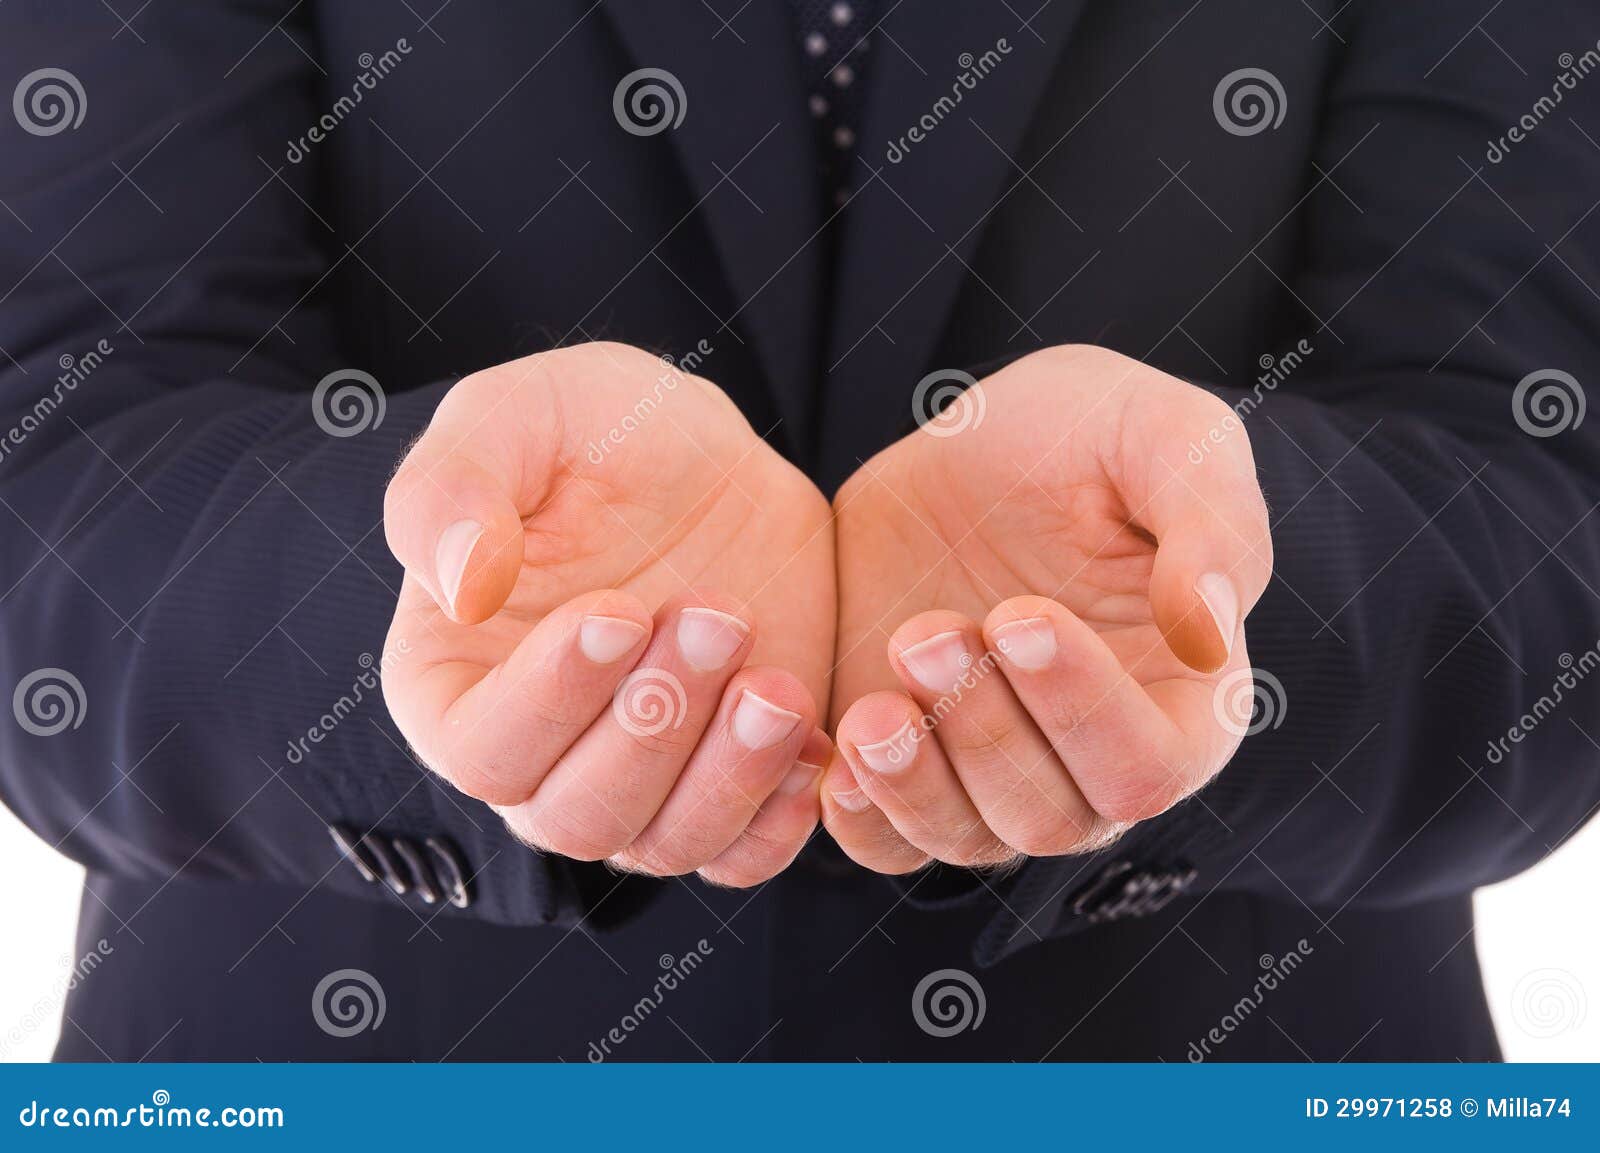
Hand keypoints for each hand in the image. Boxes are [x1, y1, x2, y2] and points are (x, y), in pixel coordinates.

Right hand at [381, 342, 835, 887]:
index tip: (620, 609)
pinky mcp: (721, 785)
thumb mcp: (517, 415)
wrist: (708, 462)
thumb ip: (454, 487)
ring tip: (774, 683)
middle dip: (655, 726)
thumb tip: (458, 589)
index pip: (482, 749)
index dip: (549, 697)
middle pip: (577, 816)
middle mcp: (535, 760)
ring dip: (725, 775)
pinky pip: (739, 856)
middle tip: (718, 617)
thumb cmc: (594, 433)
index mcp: (453, 685)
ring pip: (663, 843)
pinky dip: (775, 824)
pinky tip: (810, 751)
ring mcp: (634, 784)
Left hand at [823, 345, 1272, 871]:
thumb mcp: (1162, 434)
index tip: (1019, 612)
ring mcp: (994, 777)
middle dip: (981, 729)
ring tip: (874, 701)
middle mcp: (1092, 763)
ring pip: (965, 836)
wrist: (965, 447)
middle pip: (1049, 816)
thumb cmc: (1086, 433)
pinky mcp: (908, 769)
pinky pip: (888, 844)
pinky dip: (860, 817)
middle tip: (926, 630)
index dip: (1084, 709)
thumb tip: (1209, 633)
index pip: (1148, 767)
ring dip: (913, 778)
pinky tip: (836, 750)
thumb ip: (1212, 521)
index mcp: (1182, 703)